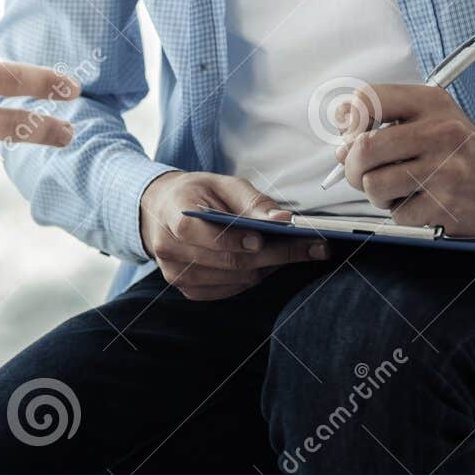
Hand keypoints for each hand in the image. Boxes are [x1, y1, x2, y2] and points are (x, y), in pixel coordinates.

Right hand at [139, 170, 324, 300]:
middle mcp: (169, 248)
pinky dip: (252, 277)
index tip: (264, 238)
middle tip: (312, 247)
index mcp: (173, 214)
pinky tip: (264, 263)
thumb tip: (283, 219)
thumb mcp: (222, 183)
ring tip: (290, 251)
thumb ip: (252, 201)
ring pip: (235, 278)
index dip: (233, 239)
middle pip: (228, 260)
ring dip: (267, 267)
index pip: (201, 233)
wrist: (161, 211)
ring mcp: (176, 273)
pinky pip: (230, 290)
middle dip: (274, 255)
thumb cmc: (196, 194)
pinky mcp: (188, 289)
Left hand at [335, 83, 474, 235]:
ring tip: (397, 189)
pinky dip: (401, 213)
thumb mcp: (429, 121)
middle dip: (351, 166)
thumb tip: (340, 150)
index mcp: (431, 103)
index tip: (350, 134)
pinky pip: (397, 213)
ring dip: (376, 194)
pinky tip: (421, 203)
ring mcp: (445, 169)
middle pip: (364, 148)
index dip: (348, 119)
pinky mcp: (446, 204)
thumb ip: (383, 126)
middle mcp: (440, 132)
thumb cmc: (459, 151)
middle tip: (360, 173)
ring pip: (374, 185)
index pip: (369, 98)